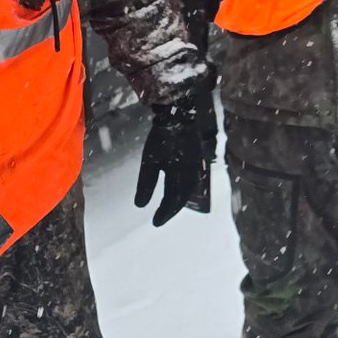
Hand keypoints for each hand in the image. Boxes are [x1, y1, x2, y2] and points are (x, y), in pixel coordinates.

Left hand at [135, 89, 216, 226]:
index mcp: (182, 177)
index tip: (155, 223)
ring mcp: (197, 167)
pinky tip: (178, 189)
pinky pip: (192, 181)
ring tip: (169, 207)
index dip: (164, 213)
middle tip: (161, 218)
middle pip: (182, 198)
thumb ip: (146, 184)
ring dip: (178, 201)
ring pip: (189, 190)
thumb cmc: (163, 138)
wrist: (180, 115)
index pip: (173, 202)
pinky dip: (184, 190)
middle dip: (171, 210)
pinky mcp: (197, 159)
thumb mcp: (150, 162)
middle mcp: (193, 175)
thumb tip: (140, 205)